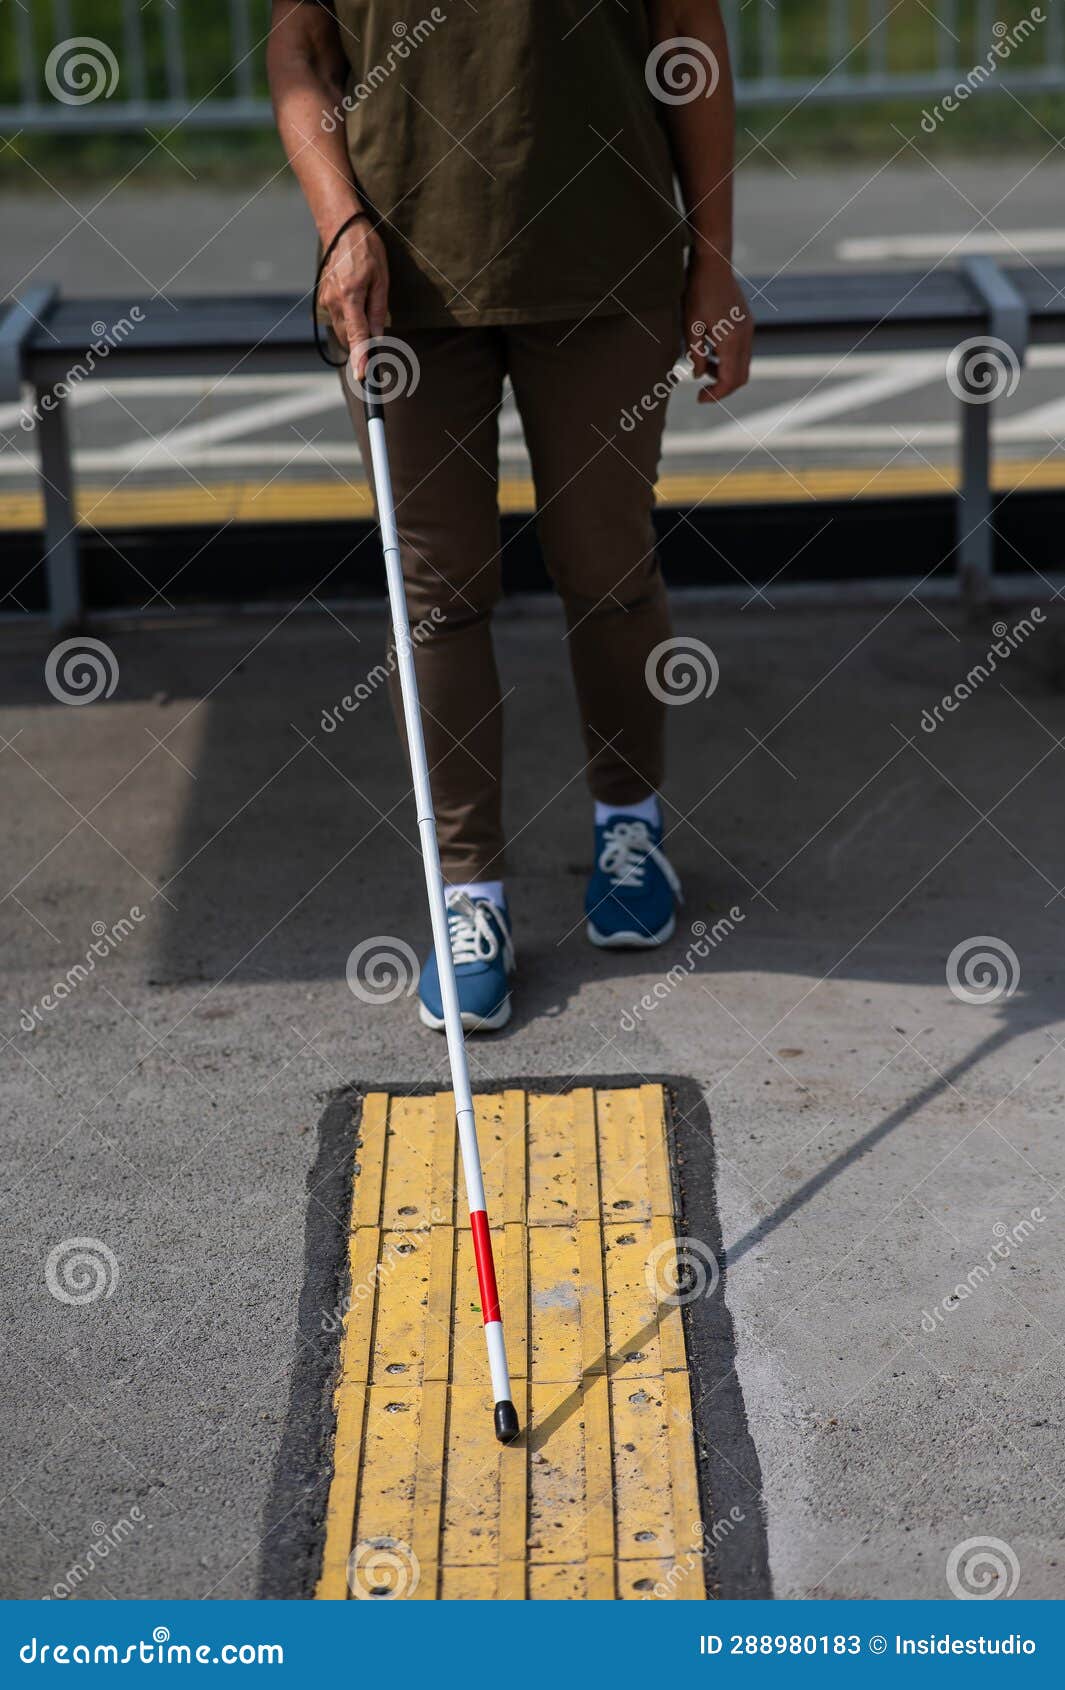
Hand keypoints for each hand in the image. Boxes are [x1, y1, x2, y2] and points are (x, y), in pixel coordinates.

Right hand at [318, 216, 389, 379]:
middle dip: (361, 345)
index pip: (356, 335)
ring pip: (341, 330)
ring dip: (355, 332)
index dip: (361, 357)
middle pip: (348, 338)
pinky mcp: (324, 297)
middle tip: (376, 344)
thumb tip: (378, 336)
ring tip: (367, 311)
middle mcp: (334, 301)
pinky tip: (357, 304)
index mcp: (351, 296)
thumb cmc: (366, 249)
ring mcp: (326, 299)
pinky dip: (348, 321)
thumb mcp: (381, 279)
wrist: (341, 228)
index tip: (362, 375)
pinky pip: (337, 318)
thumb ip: (378, 310)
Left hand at [684, 258, 752, 403]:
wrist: (714, 263)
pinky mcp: (746, 323)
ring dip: (724, 373)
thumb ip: (696, 354)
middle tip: (702, 392)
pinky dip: (728, 360)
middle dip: (722, 388)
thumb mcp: (690, 326)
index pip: (729, 380)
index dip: (715, 395)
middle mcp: (745, 337)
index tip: (699, 399)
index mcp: (732, 340)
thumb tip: (699, 376)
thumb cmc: (698, 292)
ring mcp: (748, 329)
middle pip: (740, 377)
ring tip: (703, 368)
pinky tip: (710, 353)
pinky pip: (742, 352)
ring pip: (742, 365)